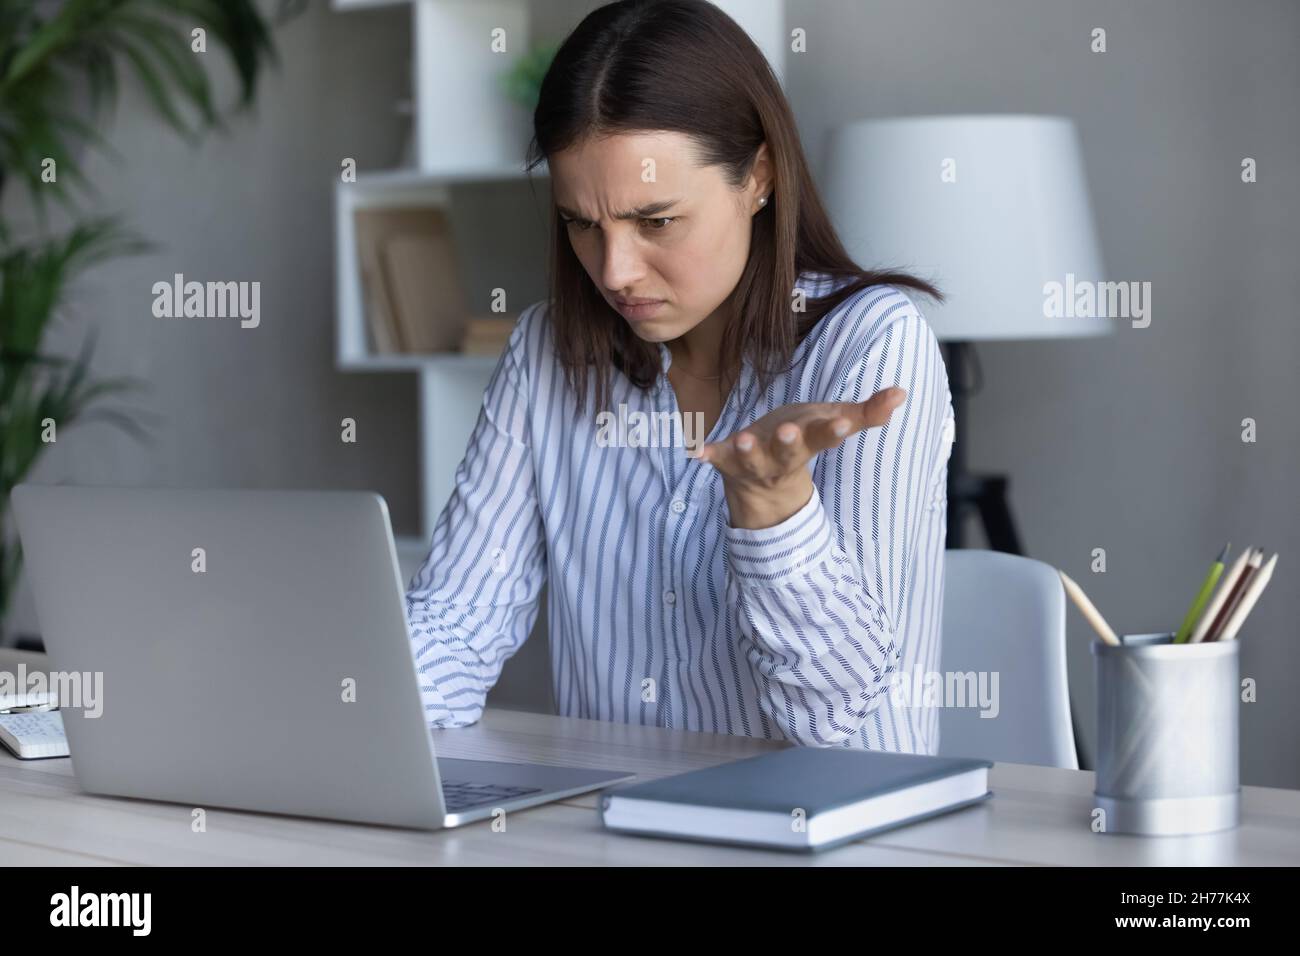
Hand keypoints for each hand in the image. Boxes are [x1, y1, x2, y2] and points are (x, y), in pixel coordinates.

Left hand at [696, 387, 906, 528]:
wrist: (764, 484)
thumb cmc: (803, 440)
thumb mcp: (834, 423)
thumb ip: (867, 411)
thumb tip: (902, 392)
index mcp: (810, 442)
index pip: (826, 437)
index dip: (835, 430)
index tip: (846, 423)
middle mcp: (783, 457)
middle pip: (789, 453)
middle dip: (789, 443)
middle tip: (789, 433)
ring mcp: (754, 462)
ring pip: (753, 460)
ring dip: (749, 451)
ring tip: (745, 441)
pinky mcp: (729, 460)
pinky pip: (717, 458)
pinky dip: (708, 455)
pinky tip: (696, 451)